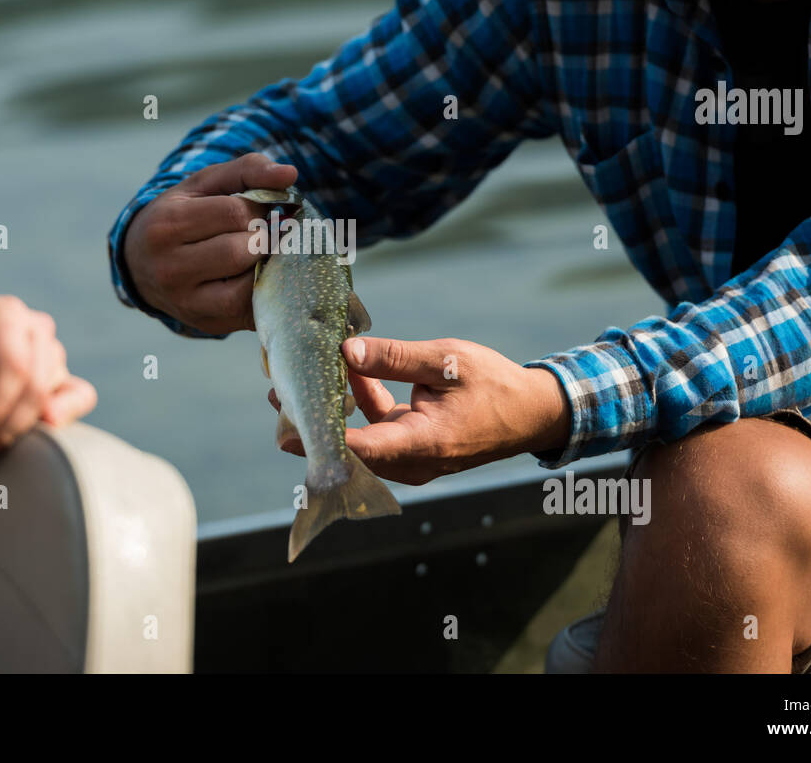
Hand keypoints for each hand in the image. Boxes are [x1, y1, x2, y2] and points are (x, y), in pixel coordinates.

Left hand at [0, 296, 96, 463]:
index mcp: (1, 314)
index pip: (13, 366)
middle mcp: (34, 327)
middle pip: (34, 386)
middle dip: (2, 428)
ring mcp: (50, 350)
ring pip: (48, 398)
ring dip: (13, 431)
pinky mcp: (59, 375)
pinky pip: (80, 395)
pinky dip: (63, 417)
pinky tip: (36, 435)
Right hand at [122, 153, 296, 333]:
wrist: (140, 263)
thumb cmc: (182, 215)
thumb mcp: (205, 185)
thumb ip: (248, 170)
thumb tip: (290, 173)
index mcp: (167, 224)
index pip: (234, 213)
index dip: (260, 207)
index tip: (261, 206)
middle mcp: (170, 268)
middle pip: (241, 250)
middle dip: (263, 236)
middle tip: (263, 230)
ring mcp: (186, 302)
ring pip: (247, 287)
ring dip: (266, 265)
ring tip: (261, 251)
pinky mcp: (206, 323)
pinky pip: (250, 311)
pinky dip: (264, 289)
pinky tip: (259, 274)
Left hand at [272, 336, 571, 484]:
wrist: (530, 413)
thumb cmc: (493, 386)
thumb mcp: (444, 361)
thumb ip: (394, 357)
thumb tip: (346, 350)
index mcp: (422, 443)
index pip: (358, 450)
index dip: (317, 440)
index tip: (285, 426)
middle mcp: (411, 461)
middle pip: (348, 450)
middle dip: (313, 421)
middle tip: (280, 389)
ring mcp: (410, 458)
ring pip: (358, 440)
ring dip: (331, 411)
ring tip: (297, 380)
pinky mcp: (410, 447)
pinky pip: (374, 431)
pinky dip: (357, 405)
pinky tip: (345, 372)